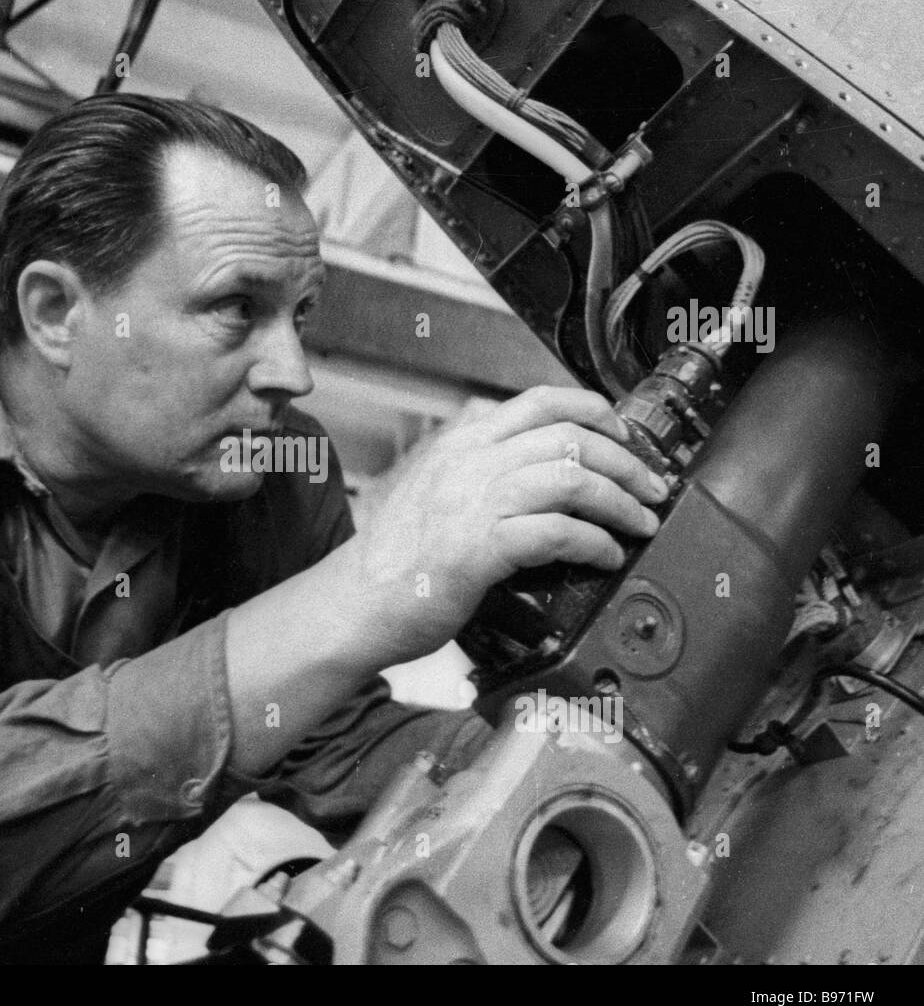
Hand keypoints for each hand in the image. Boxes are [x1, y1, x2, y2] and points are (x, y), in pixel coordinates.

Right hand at [341, 386, 668, 663]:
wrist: (355, 604)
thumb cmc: (397, 560)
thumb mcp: (435, 493)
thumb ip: (480, 473)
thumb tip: (544, 472)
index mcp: (460, 445)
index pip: (540, 401)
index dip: (594, 411)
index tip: (624, 436)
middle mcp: (467, 464)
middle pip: (569, 439)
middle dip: (626, 462)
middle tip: (651, 488)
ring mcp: (470, 504)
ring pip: (571, 480)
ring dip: (620, 502)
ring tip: (640, 523)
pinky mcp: (476, 550)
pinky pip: (556, 533)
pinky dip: (594, 543)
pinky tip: (606, 557)